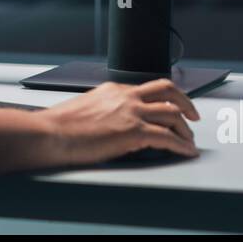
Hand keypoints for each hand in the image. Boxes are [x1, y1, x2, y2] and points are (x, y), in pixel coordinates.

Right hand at [38, 79, 199, 166]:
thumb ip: (105, 111)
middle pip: (168, 91)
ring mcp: (131, 112)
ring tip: (190, 141)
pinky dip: (181, 146)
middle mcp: (126, 96)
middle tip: (192, 117)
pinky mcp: (133, 132)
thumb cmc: (59, 126)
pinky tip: (186, 152)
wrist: (50, 133)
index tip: (172, 106)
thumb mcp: (86, 109)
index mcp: (114, 89)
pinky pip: (168, 138)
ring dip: (185, 129)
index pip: (148, 89)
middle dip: (185, 103)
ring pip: (172, 113)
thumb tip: (113, 125)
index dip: (165, 98)